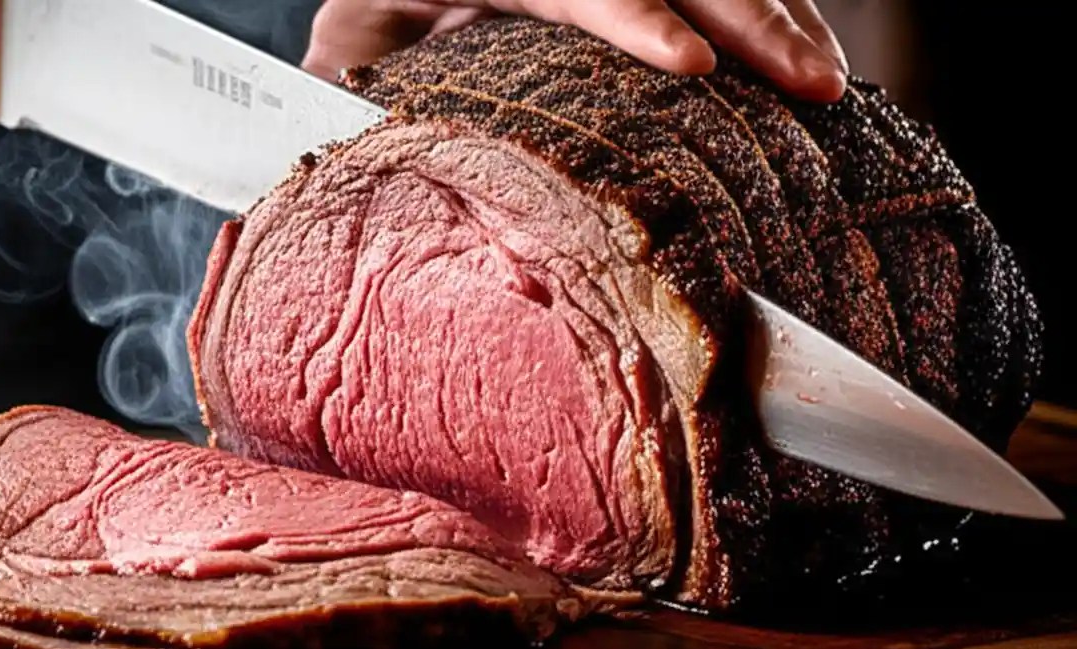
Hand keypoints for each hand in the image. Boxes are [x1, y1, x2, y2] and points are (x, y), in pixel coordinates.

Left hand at [303, 0, 848, 101]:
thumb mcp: (355, 31)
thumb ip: (348, 70)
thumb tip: (334, 125)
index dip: (638, 19)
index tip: (692, 70)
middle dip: (752, 19)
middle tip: (812, 85)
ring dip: (779, 15)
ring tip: (827, 82)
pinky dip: (768, 7)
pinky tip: (805, 48)